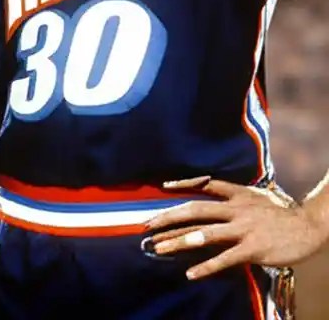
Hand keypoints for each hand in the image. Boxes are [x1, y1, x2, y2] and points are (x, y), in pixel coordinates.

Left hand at [146, 176, 326, 278]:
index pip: (206, 185)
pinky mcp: (253, 248)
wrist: (310, 226)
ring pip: (205, 234)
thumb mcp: (258, 197)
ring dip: (179, 242)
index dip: (184, 184)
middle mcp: (237, 209)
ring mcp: (244, 229)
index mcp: (238, 195)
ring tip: (158, 249)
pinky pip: (225, 258)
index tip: (163, 186)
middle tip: (147, 226)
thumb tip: (213, 194)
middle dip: (168, 217)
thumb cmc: (283, 213)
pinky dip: (206, 266)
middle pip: (196, 210)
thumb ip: (235, 196)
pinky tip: (190, 273)